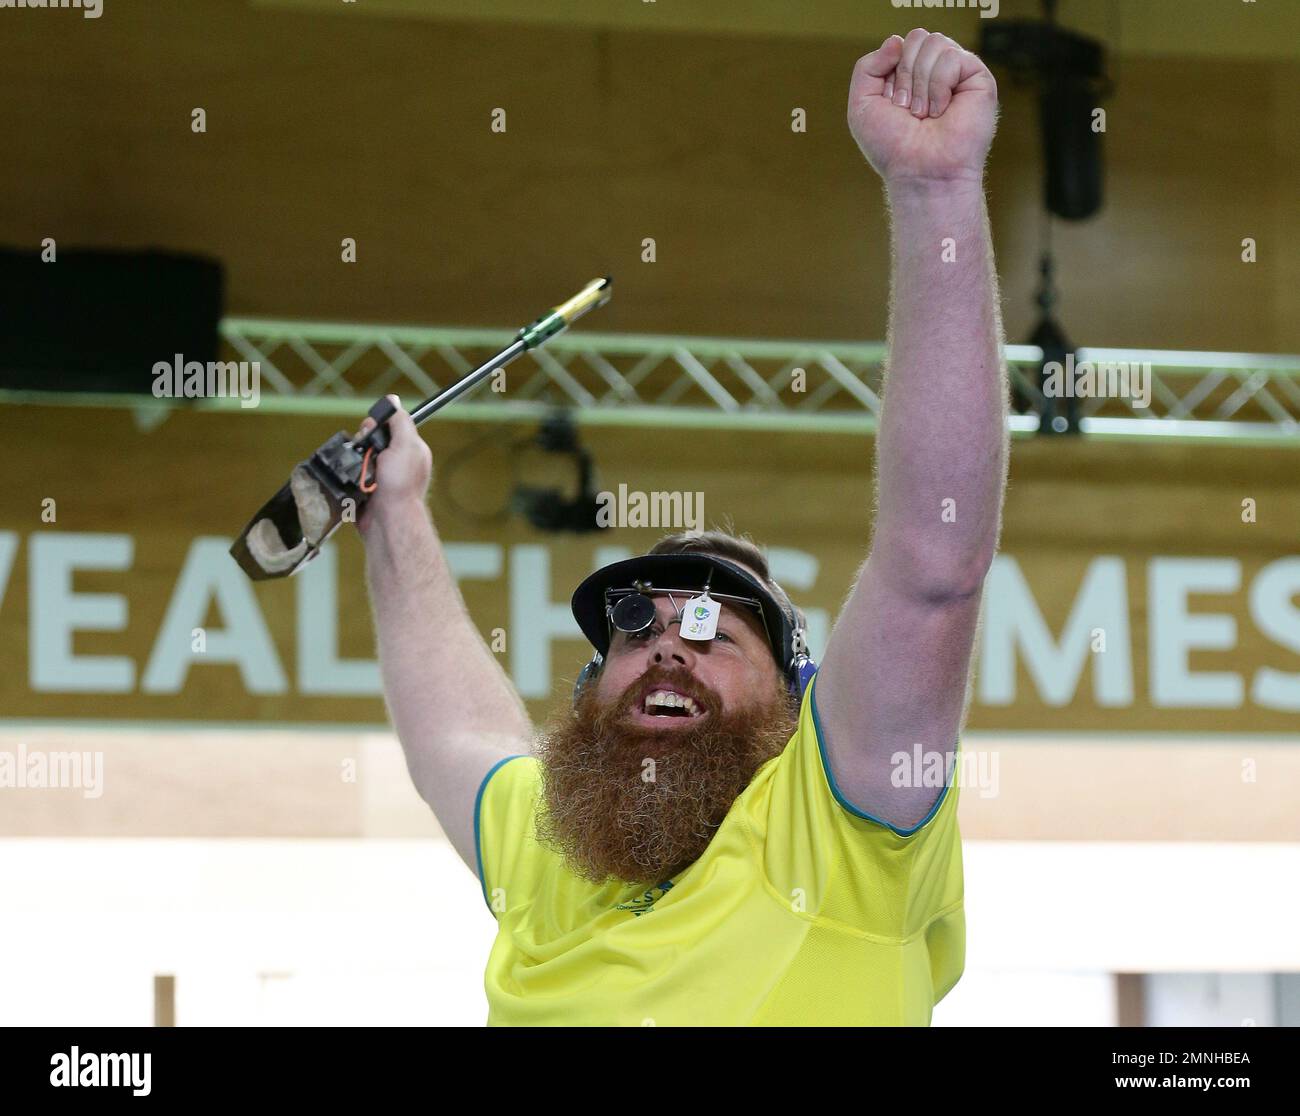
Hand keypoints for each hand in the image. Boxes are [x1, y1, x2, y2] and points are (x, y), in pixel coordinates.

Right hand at [351, 394, 431, 535]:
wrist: (388, 520)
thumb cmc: (401, 485)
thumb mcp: (406, 445)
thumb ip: (400, 421)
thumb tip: (392, 400)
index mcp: (407, 449)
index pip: (387, 425)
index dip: (376, 425)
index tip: (372, 430)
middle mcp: (394, 461)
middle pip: (368, 439)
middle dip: (362, 442)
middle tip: (368, 454)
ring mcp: (377, 476)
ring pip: (355, 455)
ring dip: (353, 459)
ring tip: (360, 470)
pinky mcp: (362, 488)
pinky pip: (348, 473)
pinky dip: (346, 474)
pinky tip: (352, 479)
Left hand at [847, 29, 997, 187]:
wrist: (920, 172)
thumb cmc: (893, 147)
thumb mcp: (862, 105)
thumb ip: (867, 67)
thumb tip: (897, 40)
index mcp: (910, 74)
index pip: (899, 45)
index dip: (890, 72)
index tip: (892, 105)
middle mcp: (934, 71)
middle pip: (917, 37)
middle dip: (904, 74)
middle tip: (908, 110)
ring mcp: (957, 73)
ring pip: (935, 43)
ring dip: (921, 84)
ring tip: (925, 114)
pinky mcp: (977, 78)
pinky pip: (952, 56)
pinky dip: (940, 86)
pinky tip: (942, 111)